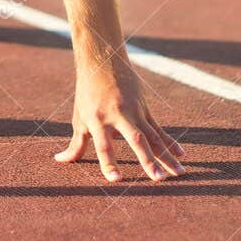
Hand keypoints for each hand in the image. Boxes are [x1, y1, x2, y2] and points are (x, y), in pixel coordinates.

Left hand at [55, 56, 185, 181]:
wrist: (103, 61)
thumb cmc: (87, 93)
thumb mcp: (79, 118)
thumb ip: (75, 143)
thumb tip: (59, 161)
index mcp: (98, 120)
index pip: (104, 146)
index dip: (109, 163)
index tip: (116, 179)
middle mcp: (118, 116)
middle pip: (136, 140)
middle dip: (148, 160)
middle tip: (159, 179)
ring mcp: (135, 111)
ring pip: (154, 136)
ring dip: (167, 155)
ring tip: (180, 172)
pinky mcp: (145, 108)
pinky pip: (159, 129)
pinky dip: (171, 142)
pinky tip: (181, 155)